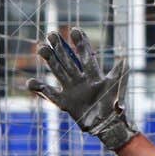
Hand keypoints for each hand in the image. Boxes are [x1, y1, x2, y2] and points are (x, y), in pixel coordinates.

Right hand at [31, 27, 135, 152]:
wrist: (108, 126)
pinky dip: (40, 89)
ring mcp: (71, 90)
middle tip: (51, 34)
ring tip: (41, 48)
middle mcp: (81, 79)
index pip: (86, 55)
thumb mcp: (118, 89)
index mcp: (94, 75)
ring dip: (50, 60)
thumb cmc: (115, 106)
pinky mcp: (65, 103)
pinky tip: (30, 82)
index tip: (74, 29)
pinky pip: (50, 95)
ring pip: (58, 71)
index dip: (81, 43)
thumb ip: (120, 75)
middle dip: (60, 47)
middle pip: (68, 60)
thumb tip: (124, 59)